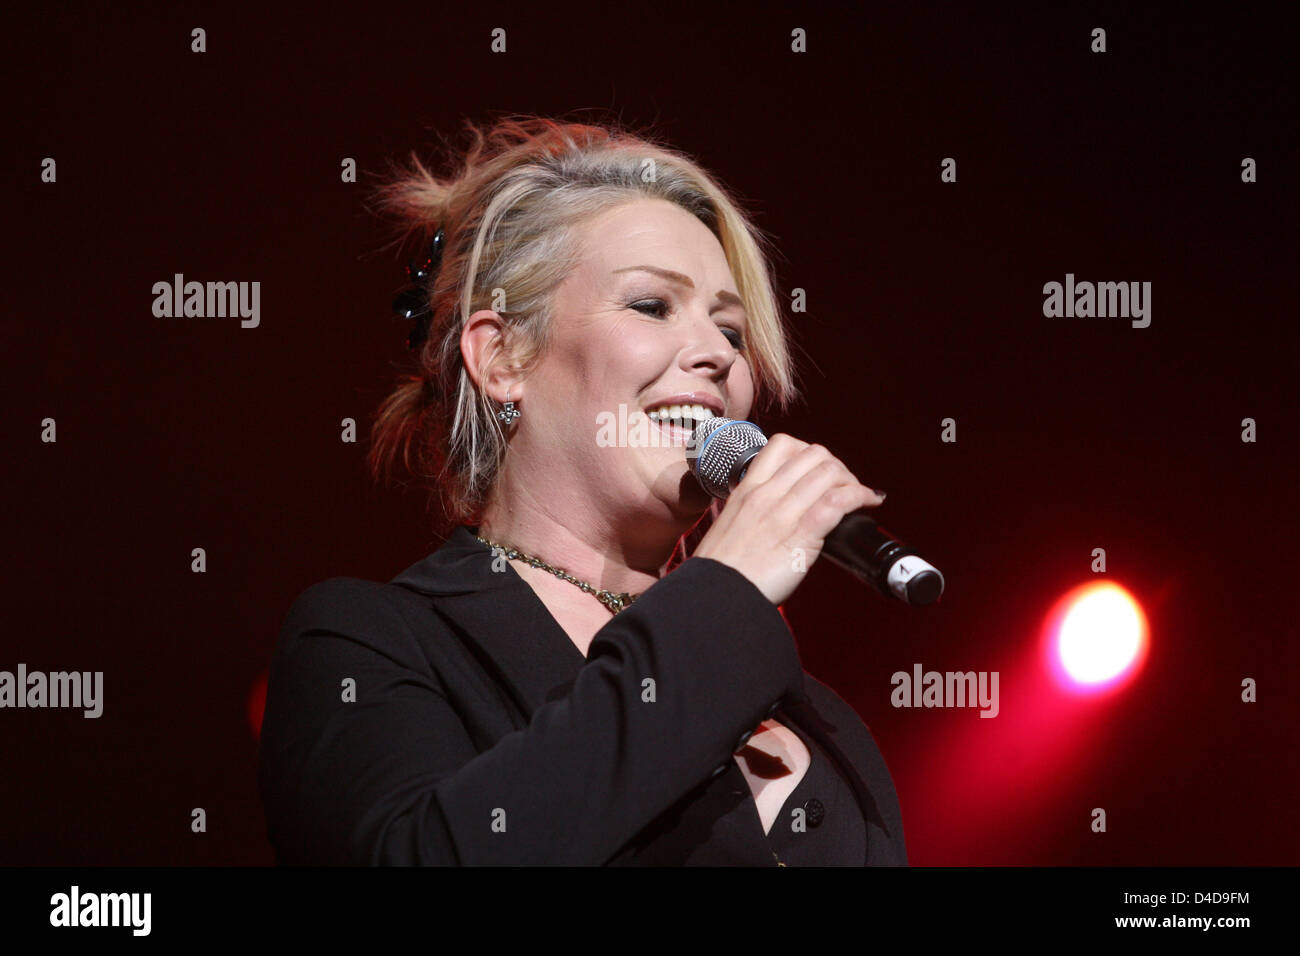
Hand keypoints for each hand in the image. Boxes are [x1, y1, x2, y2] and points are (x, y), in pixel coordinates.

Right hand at [692, 435, 884, 604]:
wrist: (716, 596)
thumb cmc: (722, 569)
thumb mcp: (730, 526)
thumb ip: (752, 513)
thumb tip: (776, 514)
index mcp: (747, 489)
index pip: (782, 445)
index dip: (809, 452)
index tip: (819, 471)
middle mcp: (766, 494)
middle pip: (814, 454)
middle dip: (836, 466)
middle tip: (844, 486)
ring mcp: (784, 512)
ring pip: (829, 473)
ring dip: (852, 480)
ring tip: (860, 495)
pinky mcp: (802, 534)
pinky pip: (839, 501)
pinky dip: (861, 496)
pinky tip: (869, 502)